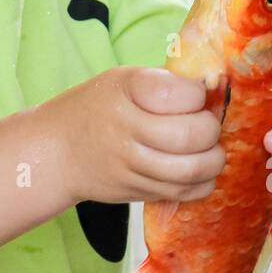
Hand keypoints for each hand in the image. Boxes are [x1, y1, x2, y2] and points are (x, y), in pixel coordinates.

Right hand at [44, 67, 226, 207]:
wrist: (56, 151)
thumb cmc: (97, 108)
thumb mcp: (123, 80)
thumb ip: (165, 83)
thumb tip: (214, 89)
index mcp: (126, 92)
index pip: (183, 95)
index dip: (200, 95)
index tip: (195, 96)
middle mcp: (126, 130)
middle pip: (192, 135)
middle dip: (211, 129)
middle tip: (206, 124)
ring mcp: (131, 166)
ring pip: (192, 170)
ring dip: (213, 159)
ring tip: (209, 149)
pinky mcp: (137, 192)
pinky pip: (184, 192)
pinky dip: (202, 182)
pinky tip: (198, 170)